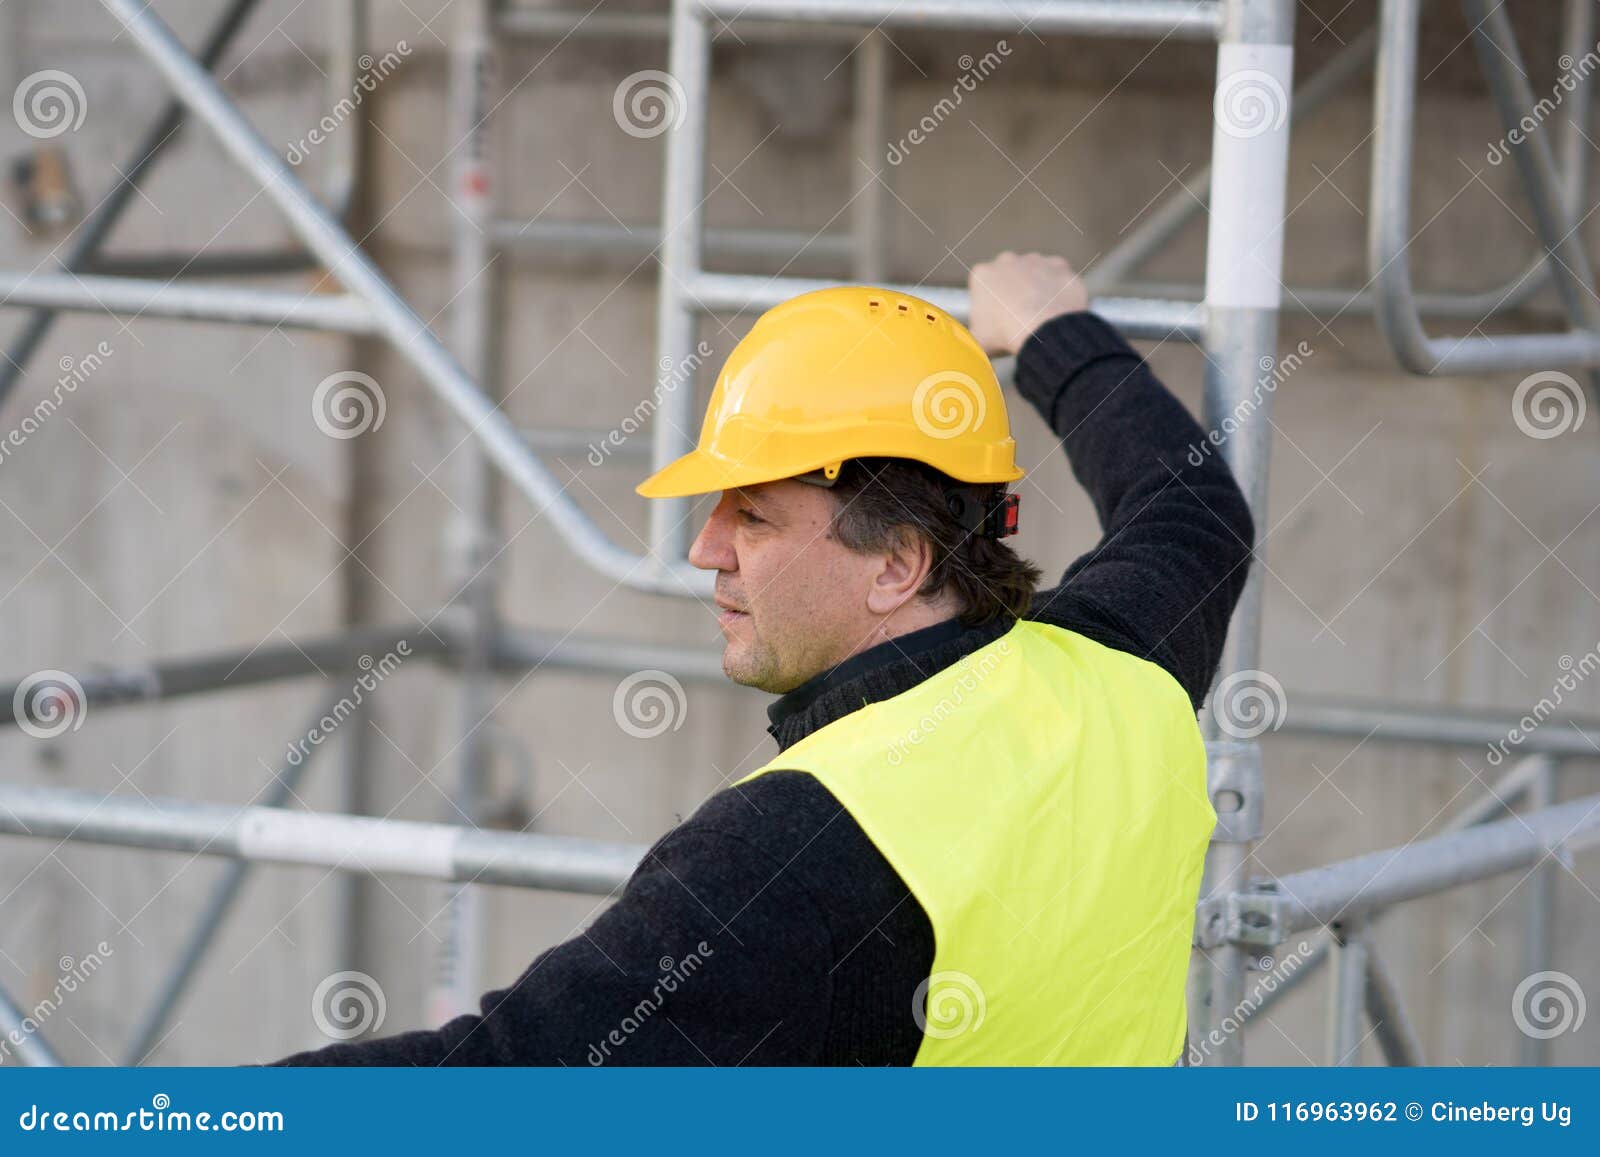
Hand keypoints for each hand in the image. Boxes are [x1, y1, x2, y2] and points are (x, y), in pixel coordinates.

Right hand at [967, 251, 1088, 356]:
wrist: (1044, 329)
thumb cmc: (1005, 335)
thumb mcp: (976, 341)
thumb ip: (967, 338)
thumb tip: (963, 347)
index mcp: (982, 274)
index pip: (983, 287)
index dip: (989, 306)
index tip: (997, 322)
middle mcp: (1006, 260)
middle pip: (1008, 276)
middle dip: (1012, 292)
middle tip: (1018, 319)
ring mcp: (1034, 260)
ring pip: (1034, 274)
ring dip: (1036, 289)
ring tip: (1040, 316)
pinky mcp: (1058, 265)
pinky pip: (1057, 277)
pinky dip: (1058, 289)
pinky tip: (1057, 308)